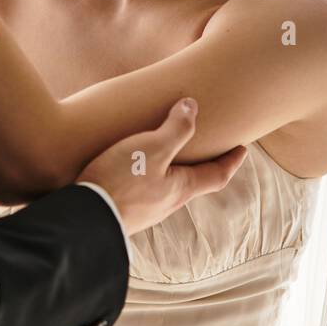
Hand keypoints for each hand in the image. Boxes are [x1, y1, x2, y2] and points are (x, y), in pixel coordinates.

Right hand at [79, 99, 247, 236]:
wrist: (84, 218)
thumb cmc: (120, 181)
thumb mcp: (152, 148)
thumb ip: (176, 129)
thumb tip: (192, 107)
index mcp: (181, 188)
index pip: (217, 175)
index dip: (231, 161)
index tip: (242, 149)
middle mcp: (167, 203)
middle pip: (193, 182)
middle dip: (203, 165)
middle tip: (208, 148)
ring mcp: (145, 210)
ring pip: (168, 187)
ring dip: (175, 170)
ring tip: (170, 153)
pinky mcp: (123, 210)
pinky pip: (145, 190)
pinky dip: (152, 175)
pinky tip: (135, 168)